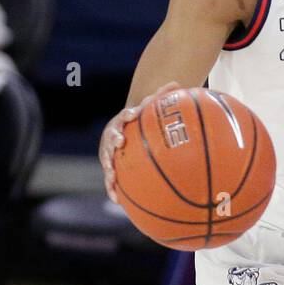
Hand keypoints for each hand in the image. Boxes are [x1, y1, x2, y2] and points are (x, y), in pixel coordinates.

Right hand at [100, 81, 181, 202]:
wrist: (127, 132)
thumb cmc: (143, 121)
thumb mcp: (151, 108)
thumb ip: (162, 97)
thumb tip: (176, 82)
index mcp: (122, 122)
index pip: (123, 117)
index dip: (127, 115)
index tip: (132, 114)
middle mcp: (113, 138)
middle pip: (110, 138)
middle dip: (113, 140)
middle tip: (119, 143)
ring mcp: (109, 154)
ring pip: (107, 162)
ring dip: (109, 169)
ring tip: (112, 177)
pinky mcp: (112, 169)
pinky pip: (111, 182)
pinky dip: (113, 191)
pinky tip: (118, 202)